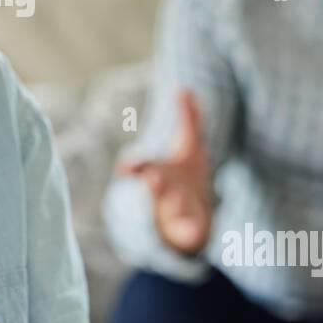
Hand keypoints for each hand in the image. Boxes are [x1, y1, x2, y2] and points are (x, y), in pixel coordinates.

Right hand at [115, 88, 211, 255]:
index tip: (126, 167)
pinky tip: (196, 234)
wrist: (192, 217)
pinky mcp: (188, 231)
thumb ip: (189, 117)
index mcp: (160, 172)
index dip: (135, 165)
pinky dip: (190, 234)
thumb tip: (185, 87)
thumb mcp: (191, 145)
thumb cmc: (187, 177)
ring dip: (173, 202)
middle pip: (156, 185)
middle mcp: (164, 192)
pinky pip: (188, 234)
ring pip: (172, 208)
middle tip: (150, 175)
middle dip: (153, 180)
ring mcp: (174, 213)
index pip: (144, 166)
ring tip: (177, 196)